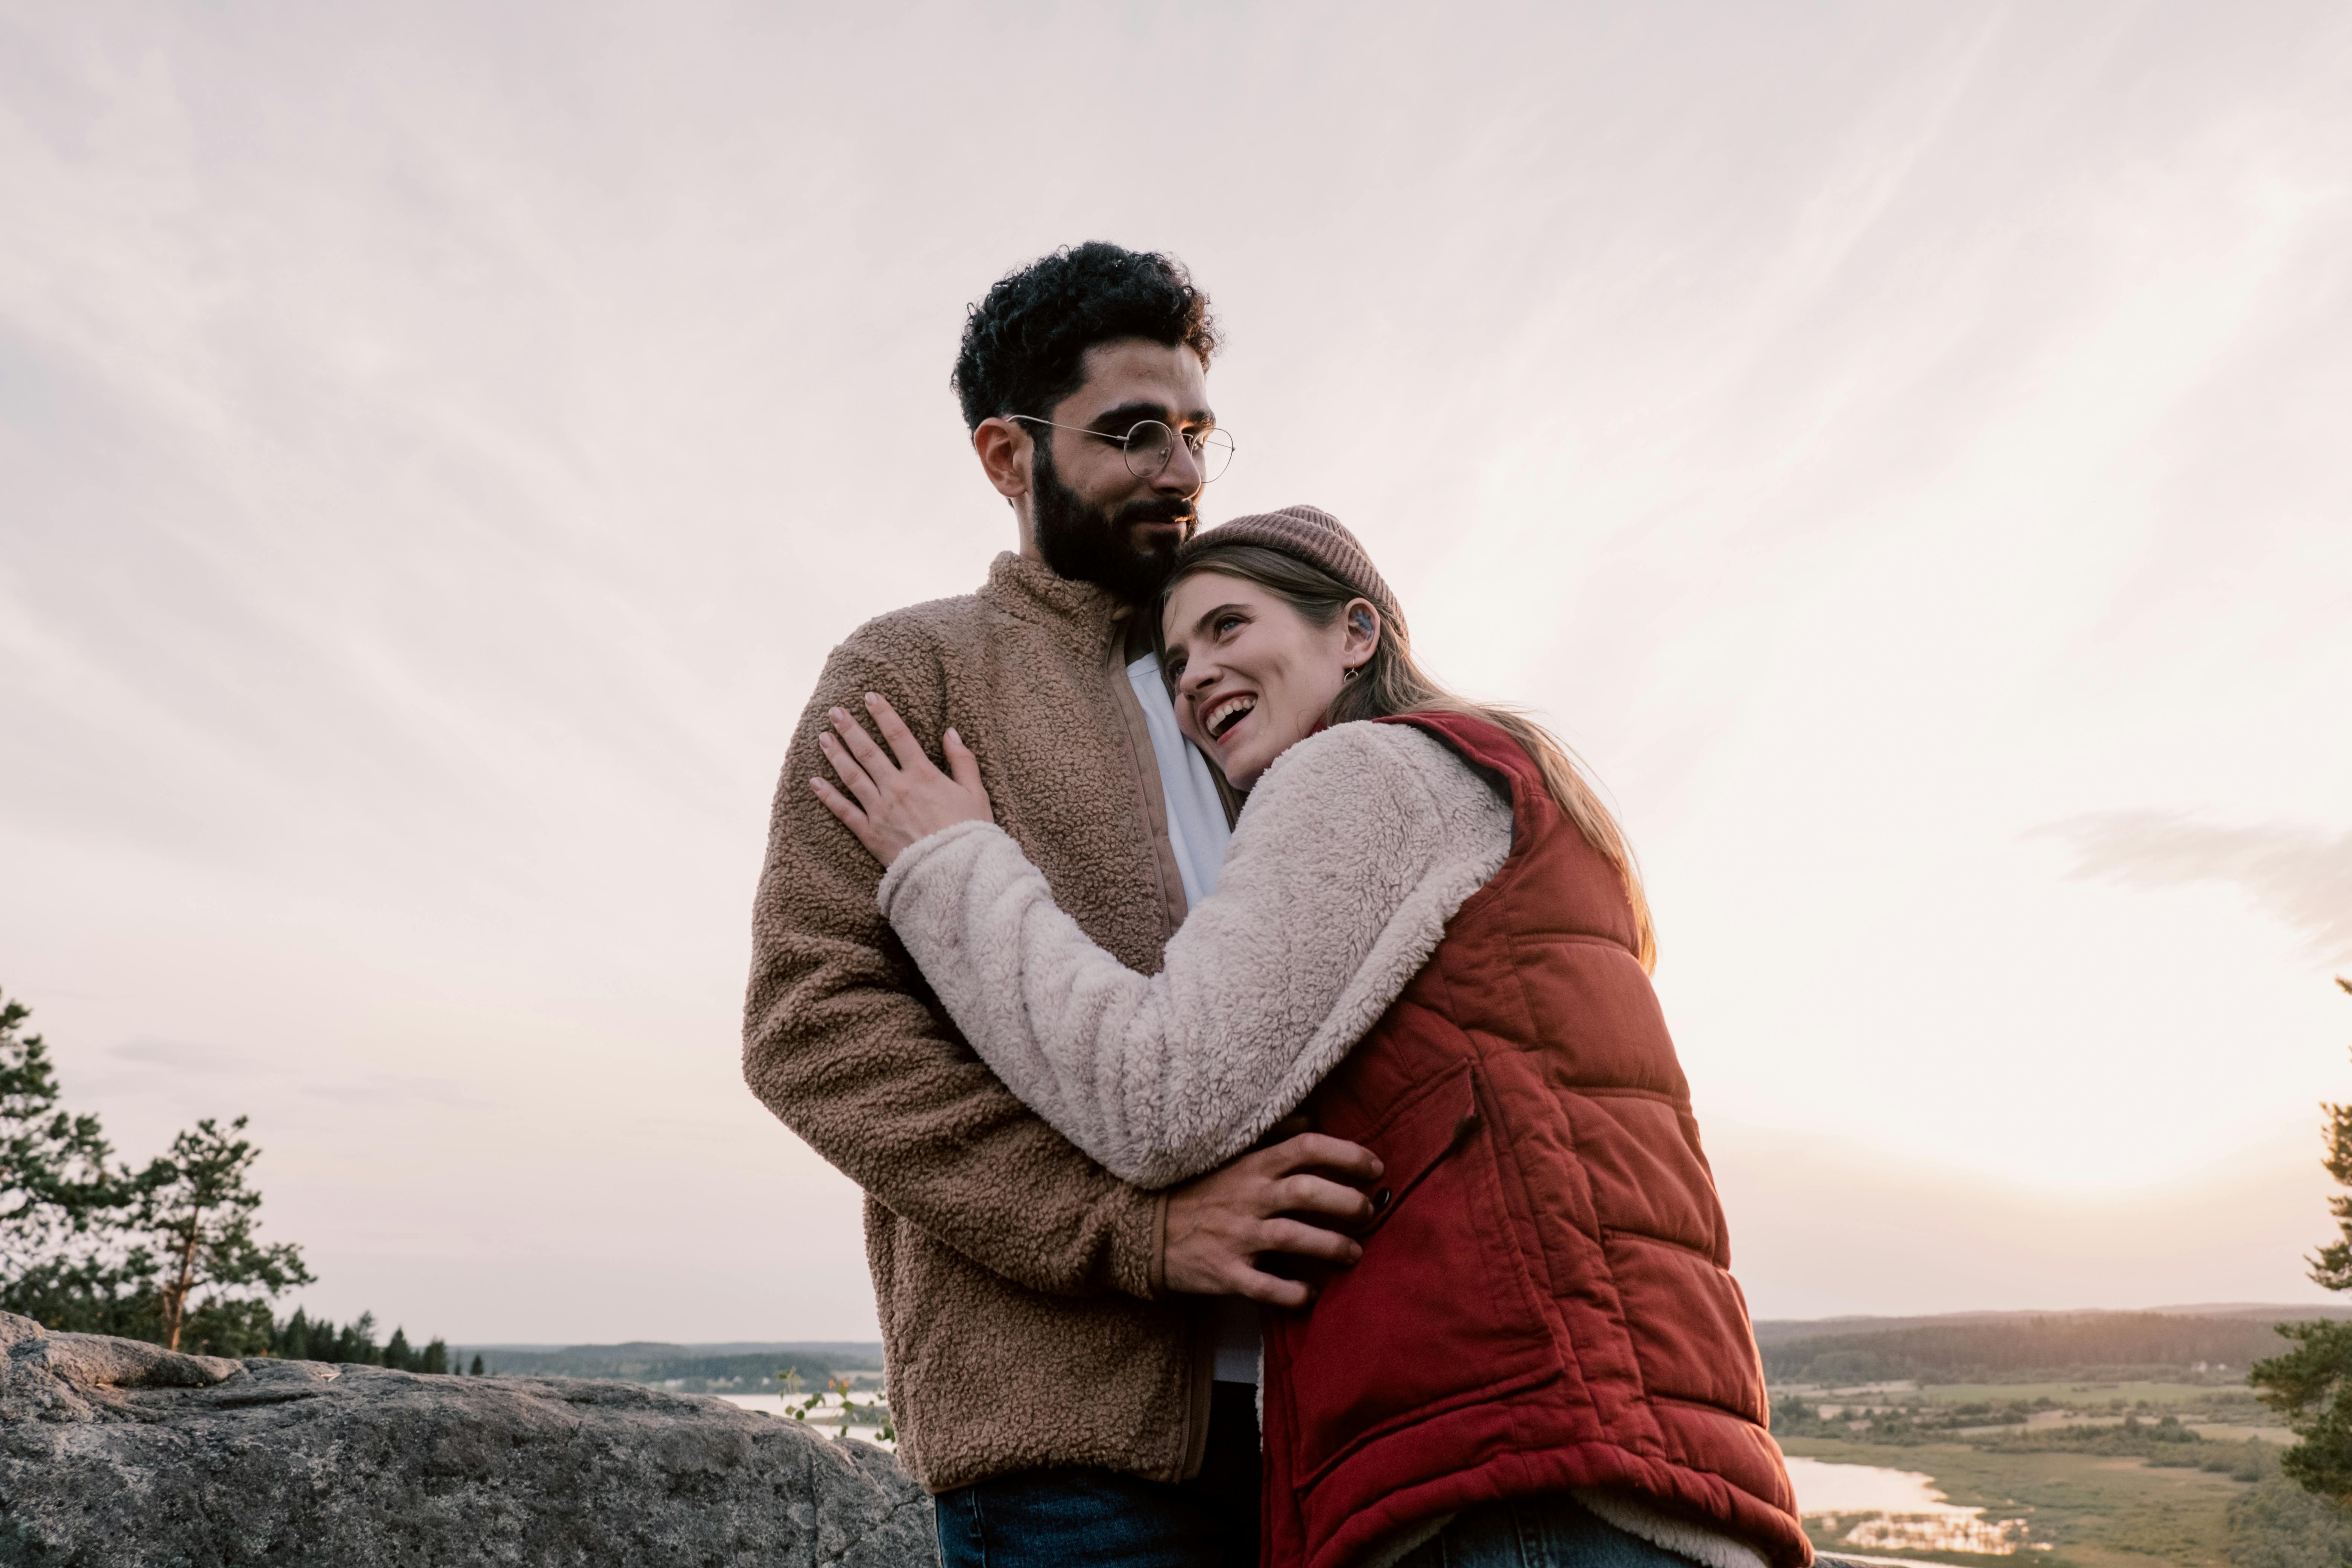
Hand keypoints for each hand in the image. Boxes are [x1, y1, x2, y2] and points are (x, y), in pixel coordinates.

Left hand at [810, 694, 994, 866]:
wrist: (956, 872)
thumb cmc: (970, 833)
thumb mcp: (975, 793)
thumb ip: (962, 760)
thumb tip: (951, 732)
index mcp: (923, 775)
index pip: (899, 735)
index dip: (883, 713)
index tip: (870, 696)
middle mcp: (897, 788)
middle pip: (868, 751)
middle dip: (850, 728)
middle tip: (834, 711)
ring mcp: (881, 811)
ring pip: (852, 776)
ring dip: (836, 754)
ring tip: (822, 737)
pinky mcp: (871, 834)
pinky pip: (844, 811)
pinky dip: (828, 796)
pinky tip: (815, 782)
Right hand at [1163, 1133, 1384, 1309]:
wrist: (1143, 1229)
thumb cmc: (1198, 1191)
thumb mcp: (1232, 1156)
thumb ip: (1273, 1137)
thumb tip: (1312, 1119)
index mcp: (1253, 1166)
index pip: (1306, 1148)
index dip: (1346, 1154)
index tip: (1375, 1167)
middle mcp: (1249, 1197)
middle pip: (1306, 1191)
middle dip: (1347, 1201)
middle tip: (1369, 1211)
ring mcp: (1236, 1236)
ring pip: (1293, 1237)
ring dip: (1331, 1246)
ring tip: (1354, 1253)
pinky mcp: (1225, 1273)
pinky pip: (1265, 1287)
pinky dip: (1293, 1293)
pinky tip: (1312, 1294)